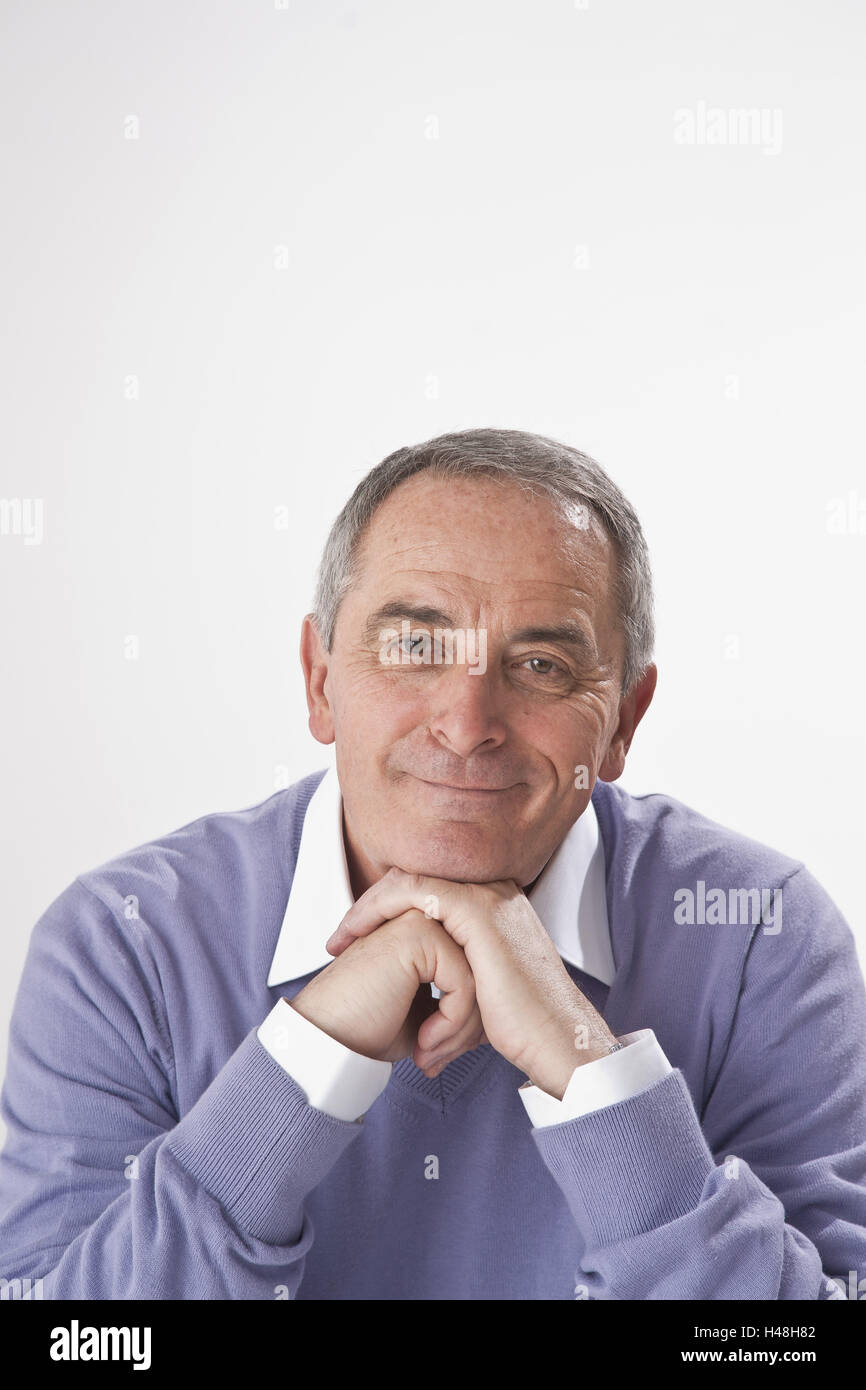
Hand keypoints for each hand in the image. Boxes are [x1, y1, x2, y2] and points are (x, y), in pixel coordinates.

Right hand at [290, 907, 484, 1074]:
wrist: (326, 1040)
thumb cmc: (368, 1030)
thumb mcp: (423, 1012)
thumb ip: (453, 996)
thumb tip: (493, 1009)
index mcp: (425, 930)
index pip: (475, 969)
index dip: (467, 1016)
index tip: (442, 1048)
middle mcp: (425, 918)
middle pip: (481, 973)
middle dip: (468, 1024)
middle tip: (439, 1058)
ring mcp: (421, 921)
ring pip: (478, 979)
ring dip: (459, 1031)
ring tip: (430, 1056)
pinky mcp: (418, 935)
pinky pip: (464, 984)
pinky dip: (451, 1024)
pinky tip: (424, 1044)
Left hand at [326, 869, 617, 1097]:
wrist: (557, 1041)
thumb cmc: (520, 1028)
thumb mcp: (478, 994)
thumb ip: (451, 980)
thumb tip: (419, 1011)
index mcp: (495, 906)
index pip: (427, 891)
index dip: (385, 911)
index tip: (353, 941)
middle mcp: (494, 892)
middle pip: (413, 881)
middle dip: (369, 908)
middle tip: (338, 940)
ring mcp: (488, 896)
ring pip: (408, 883)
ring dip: (367, 910)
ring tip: (340, 940)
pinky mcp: (478, 910)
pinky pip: (413, 893)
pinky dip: (379, 910)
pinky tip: (358, 935)